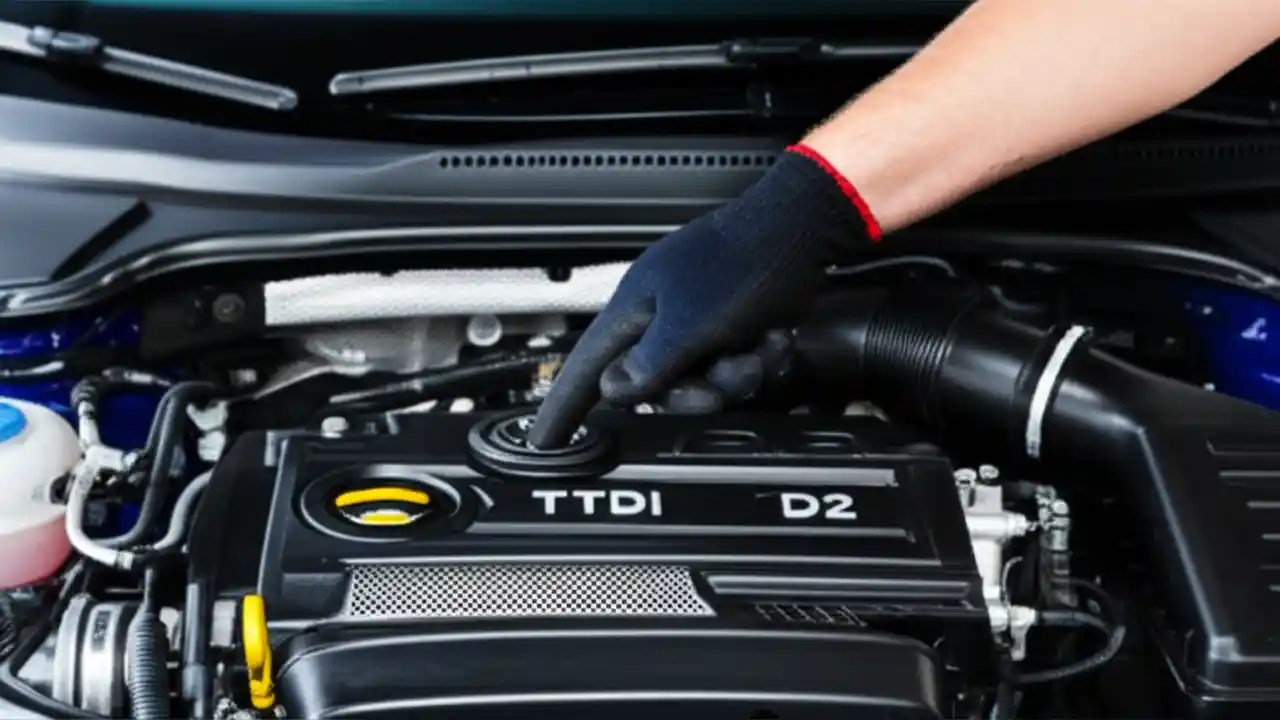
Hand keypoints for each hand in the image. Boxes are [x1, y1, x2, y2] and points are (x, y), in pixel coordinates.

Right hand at [527, 145, 879, 447]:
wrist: (804, 229)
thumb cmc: (742, 260)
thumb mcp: (688, 324)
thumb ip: (649, 365)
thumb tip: (616, 390)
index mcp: (635, 310)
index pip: (586, 368)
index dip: (564, 408)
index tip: (545, 441)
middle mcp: (661, 316)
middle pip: (656, 386)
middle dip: (692, 393)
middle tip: (714, 388)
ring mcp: (699, 320)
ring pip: (702, 380)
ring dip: (734, 375)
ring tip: (755, 351)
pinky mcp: (734, 325)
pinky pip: (733, 366)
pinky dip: (757, 360)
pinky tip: (772, 340)